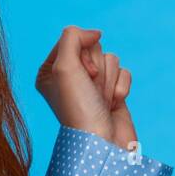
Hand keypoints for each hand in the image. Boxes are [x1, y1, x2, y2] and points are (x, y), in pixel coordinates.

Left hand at [34, 26, 137, 151]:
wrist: (102, 142)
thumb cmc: (78, 107)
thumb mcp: (64, 66)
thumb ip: (73, 37)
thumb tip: (94, 33)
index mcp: (49, 71)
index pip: (71, 39)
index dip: (81, 53)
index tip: (80, 75)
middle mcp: (69, 77)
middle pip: (93, 47)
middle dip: (97, 67)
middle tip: (90, 88)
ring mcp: (91, 85)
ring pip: (111, 58)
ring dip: (108, 79)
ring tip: (101, 99)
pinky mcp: (111, 92)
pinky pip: (124, 72)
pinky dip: (120, 87)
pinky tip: (113, 104)